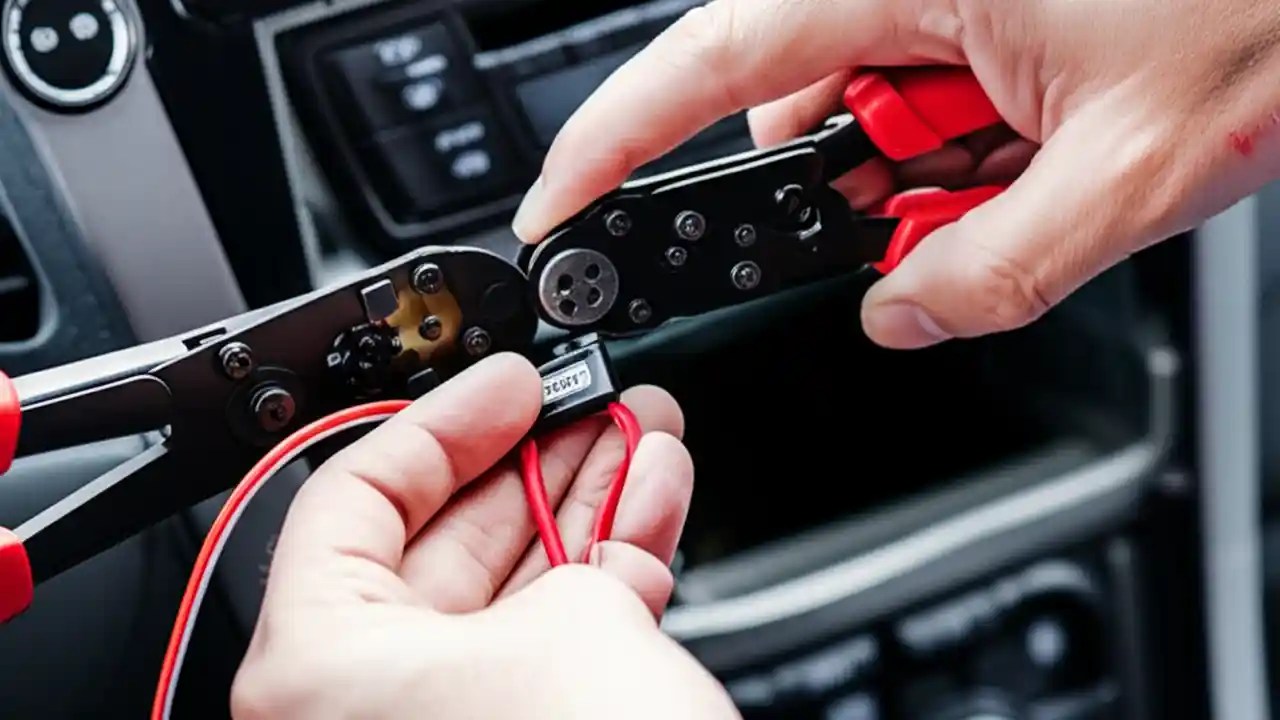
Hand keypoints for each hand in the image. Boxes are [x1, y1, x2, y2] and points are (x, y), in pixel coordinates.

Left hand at [229, 353, 739, 718]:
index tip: (509, 379)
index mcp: (319, 670)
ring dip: (590, 500)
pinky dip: (611, 568)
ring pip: (519, 586)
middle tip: (589, 399)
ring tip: (644, 432)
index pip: (361, 497)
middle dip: (538, 454)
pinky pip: (558, 638)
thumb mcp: (572, 624)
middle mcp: (370, 708)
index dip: (445, 420)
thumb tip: (595, 524)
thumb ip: (565, 552)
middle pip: (448, 540)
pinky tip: (653, 505)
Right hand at [510, 0, 1279, 347]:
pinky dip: (957, 145)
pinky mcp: (973, 9)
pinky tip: (1040, 145)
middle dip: (849, 191)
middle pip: (796, 107)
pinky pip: (920, 90)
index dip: (615, 142)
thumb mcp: (1135, 173)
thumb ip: (997, 271)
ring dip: (922, 171)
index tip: (562, 202)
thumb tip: (900, 316)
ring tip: (1036, 167)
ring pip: (866, 110)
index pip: (709, 69)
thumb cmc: (1269, 5)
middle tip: (940, 223)